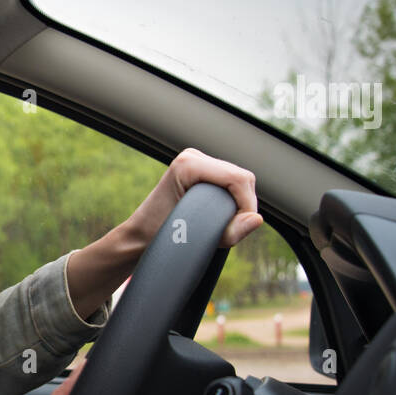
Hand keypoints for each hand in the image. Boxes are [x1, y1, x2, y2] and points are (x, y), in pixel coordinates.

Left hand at [123, 148, 262, 248]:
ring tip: (223, 224)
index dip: (247, 205)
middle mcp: (193, 157)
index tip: (241, 228)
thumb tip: (257, 220)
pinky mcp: (202, 170)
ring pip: (240, 180)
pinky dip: (233, 201)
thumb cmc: (158, 237)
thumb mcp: (196, 237)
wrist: (138, 236)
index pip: (238, 179)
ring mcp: (198, 161)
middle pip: (243, 178)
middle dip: (244, 206)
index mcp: (188, 164)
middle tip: (231, 230)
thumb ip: (229, 231)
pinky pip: (231, 182)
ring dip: (239, 204)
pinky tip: (220, 215)